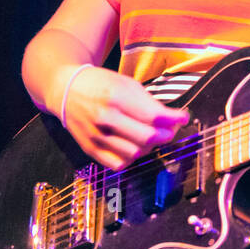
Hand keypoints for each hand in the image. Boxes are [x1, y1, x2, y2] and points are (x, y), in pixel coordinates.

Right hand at [59, 66, 189, 169]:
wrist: (66, 90)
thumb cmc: (101, 84)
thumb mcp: (127, 84)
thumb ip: (150, 102)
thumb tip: (174, 119)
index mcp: (116, 96)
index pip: (154, 115)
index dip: (174, 119)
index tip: (183, 117)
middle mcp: (105, 117)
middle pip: (147, 137)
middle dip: (166, 135)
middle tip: (170, 130)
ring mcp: (96, 135)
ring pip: (134, 153)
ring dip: (150, 148)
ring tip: (152, 137)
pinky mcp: (90, 149)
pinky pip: (118, 164)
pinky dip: (131, 158)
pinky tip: (134, 146)